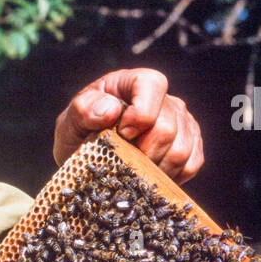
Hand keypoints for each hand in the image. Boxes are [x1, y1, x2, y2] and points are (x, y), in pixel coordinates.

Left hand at [53, 67, 203, 182]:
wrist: (87, 160)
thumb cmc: (80, 135)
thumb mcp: (70, 122)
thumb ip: (83, 110)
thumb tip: (110, 109)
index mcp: (133, 83)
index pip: (152, 85)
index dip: (141, 112)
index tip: (123, 134)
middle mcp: (164, 100)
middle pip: (167, 126)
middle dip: (143, 152)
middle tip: (123, 163)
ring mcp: (182, 123)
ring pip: (181, 149)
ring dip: (154, 169)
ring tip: (133, 172)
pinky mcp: (190, 147)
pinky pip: (191, 164)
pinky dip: (170, 177)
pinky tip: (149, 177)